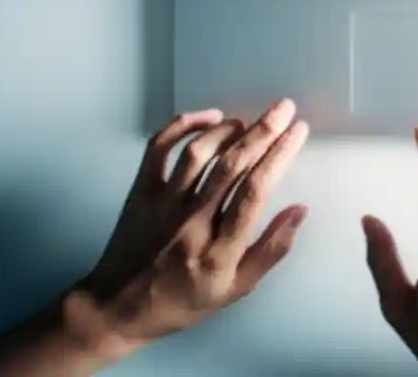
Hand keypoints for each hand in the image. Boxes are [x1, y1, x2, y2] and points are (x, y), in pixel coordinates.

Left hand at [68, 100, 309, 356]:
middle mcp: (191, 224)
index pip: (255, 191)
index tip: (298, 131)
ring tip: (248, 120)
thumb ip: (271, 249)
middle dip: (262, 132)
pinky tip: (208, 117)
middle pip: (231, 166)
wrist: (118, 307)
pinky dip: (182, 126)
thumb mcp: (237, 288)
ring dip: (227, 130)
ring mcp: (161, 206)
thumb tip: (299, 210)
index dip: (280, 156)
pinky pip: (158, 149)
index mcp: (219, 252)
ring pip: (197, 154)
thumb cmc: (182, 299)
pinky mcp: (140, 193)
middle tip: (283, 109)